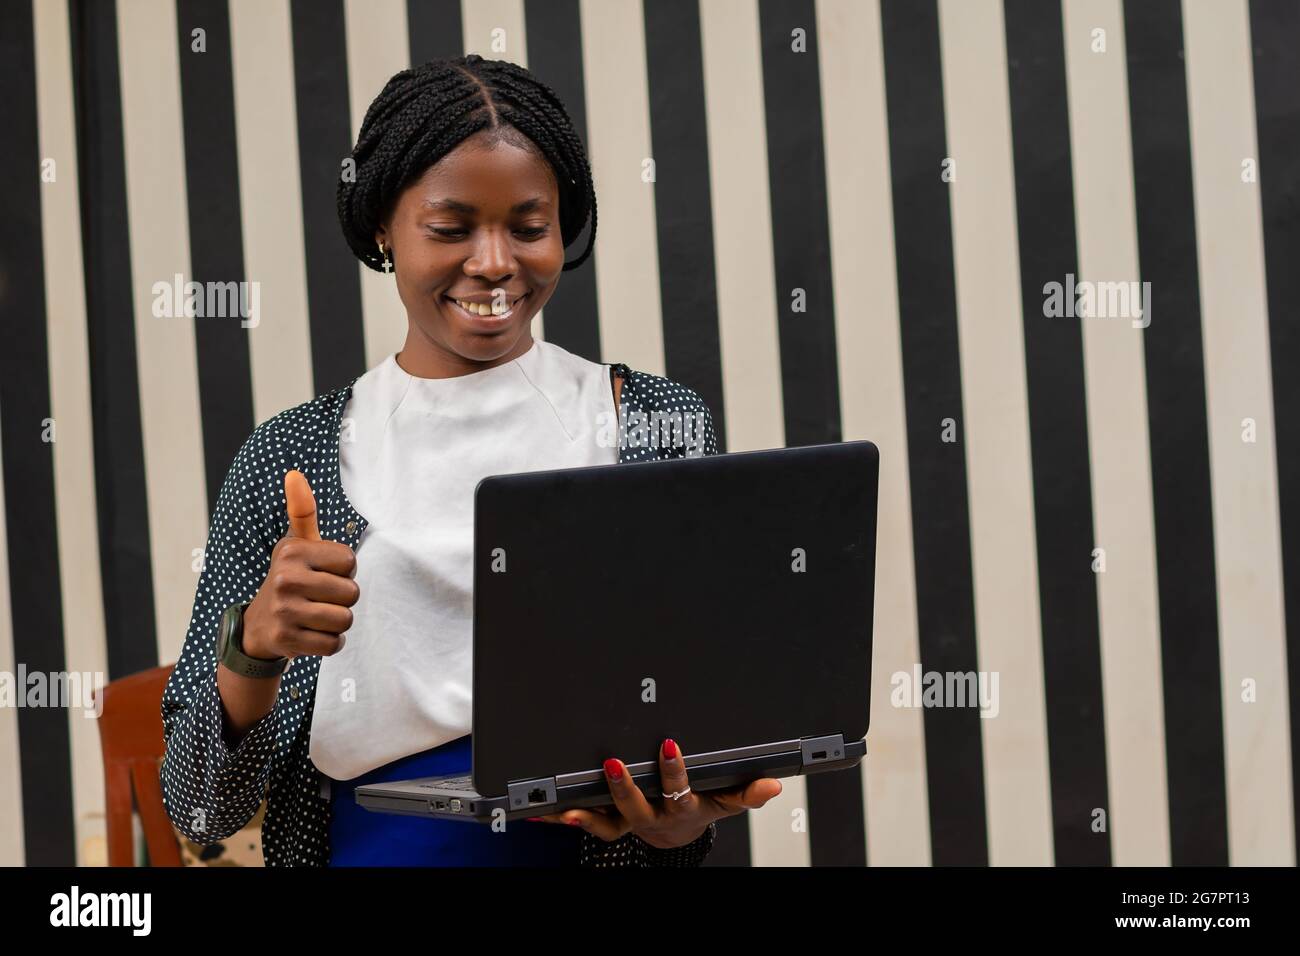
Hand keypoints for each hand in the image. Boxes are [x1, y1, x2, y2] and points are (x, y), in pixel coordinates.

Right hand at [241, 469, 359, 660]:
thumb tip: (294, 473)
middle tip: (317, 598)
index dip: (343, 571)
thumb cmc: (290, 580)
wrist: (258, 627)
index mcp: (292, 552)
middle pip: (352, 593)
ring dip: (336, 623)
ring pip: (345, 620)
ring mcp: (285, 611)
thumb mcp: (295, 546)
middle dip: (342, 599)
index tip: (321, 573)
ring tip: (315, 616)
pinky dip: (328, 643)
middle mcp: (285, 579)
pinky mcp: (287, 640)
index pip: (350, 561)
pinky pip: (333, 645)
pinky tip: (311, 634)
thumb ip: (302, 512)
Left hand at [534, 738, 782, 848]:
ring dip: (585, 814)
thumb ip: (748, 792)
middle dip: (624, 786)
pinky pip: (582, 819)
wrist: (677, 832)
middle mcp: (651, 817)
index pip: (678, 788)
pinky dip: (560, 815)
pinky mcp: (607, 820)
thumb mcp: (726, 800)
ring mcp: (626, 821)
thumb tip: (774, 785)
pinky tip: (541, 807)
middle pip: (636, 806)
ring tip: (567, 806)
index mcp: (681, 808)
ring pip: (605, 822)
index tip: (668, 745)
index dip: (673, 770)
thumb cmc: (700, 805)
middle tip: (613, 763)